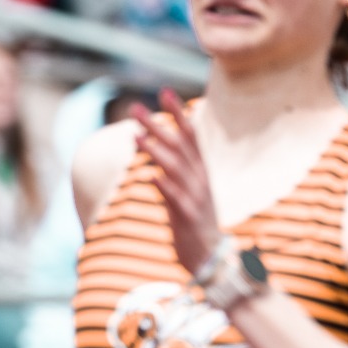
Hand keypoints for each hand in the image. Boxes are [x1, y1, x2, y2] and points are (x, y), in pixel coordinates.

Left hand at [132, 88, 220, 279]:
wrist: (211, 256)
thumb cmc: (195, 222)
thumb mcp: (185, 190)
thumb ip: (172, 169)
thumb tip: (150, 149)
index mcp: (199, 170)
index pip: (189, 134)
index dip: (178, 113)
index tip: (164, 92)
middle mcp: (198, 178)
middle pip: (177, 145)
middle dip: (157, 125)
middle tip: (136, 108)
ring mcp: (194, 196)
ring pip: (174, 167)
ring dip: (155, 151)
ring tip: (137, 136)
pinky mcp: (187, 216)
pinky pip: (175, 198)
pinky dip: (165, 186)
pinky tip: (152, 176)